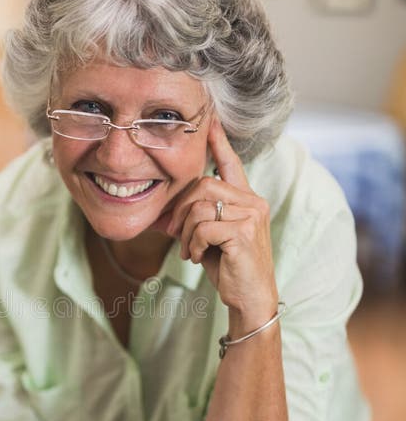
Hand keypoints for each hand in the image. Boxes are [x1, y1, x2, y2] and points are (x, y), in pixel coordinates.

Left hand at [167, 117, 277, 332]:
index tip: (209, 120)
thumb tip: (166, 216)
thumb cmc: (230, 268)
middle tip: (174, 234)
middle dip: (180, 209)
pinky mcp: (245, 233)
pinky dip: (194, 245)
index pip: (231, 164)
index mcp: (246, 200)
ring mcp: (252, 216)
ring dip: (185, 233)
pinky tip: (199, 258)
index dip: (218, 142)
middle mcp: (254, 202)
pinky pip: (203, 227)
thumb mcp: (211, 238)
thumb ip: (197, 219)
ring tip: (190, 251)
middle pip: (203, 185)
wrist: (250, 299)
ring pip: (199, 207)